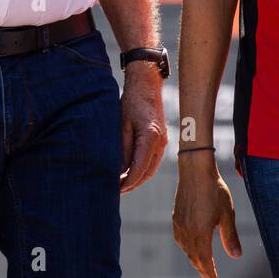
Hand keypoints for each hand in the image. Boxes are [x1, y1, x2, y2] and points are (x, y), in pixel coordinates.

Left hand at [119, 63, 166, 192]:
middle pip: (147, 172)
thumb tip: (118, 171)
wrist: (146, 86)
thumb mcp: (121, 126)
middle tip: (115, 191)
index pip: (139, 168)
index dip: (128, 182)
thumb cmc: (131, 103)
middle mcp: (160, 142)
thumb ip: (121, 149)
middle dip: (132, 184)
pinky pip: (152, 161)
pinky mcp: (161, 140)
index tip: (116, 190)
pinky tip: (129, 172)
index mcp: (150, 137)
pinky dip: (142, 170)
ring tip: (121, 185)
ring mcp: (163, 142)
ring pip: (151, 169)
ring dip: (137, 179)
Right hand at [173, 157, 241, 277]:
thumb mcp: (227, 213)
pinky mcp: (176, 216)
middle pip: (193, 256)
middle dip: (201, 268)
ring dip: (193, 258)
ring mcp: (179, 223)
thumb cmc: (214, 190)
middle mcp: (187, 231)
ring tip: (201, 264)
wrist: (195, 170)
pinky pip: (180, 238)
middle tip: (208, 277)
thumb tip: (236, 256)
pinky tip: (190, 245)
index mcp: (200, 232)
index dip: (209, 271)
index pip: (204, 259)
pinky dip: (186, 247)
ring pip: (185, 248)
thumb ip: (230, 236)